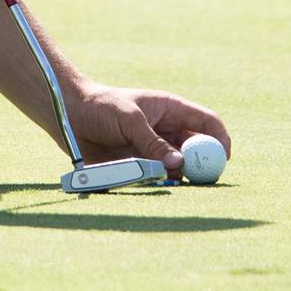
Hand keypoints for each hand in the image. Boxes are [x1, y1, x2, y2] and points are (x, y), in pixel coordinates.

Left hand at [66, 83, 229, 178]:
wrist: (67, 115)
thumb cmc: (99, 106)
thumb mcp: (128, 119)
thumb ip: (152, 142)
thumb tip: (179, 163)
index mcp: (170, 110)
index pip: (207, 123)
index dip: (220, 141)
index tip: (222, 159)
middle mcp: (166, 131)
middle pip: (198, 150)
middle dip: (201, 165)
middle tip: (198, 179)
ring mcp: (154, 149)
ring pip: (179, 168)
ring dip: (178, 176)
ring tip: (163, 176)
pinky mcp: (140, 165)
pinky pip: (158, 178)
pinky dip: (159, 183)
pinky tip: (149, 181)